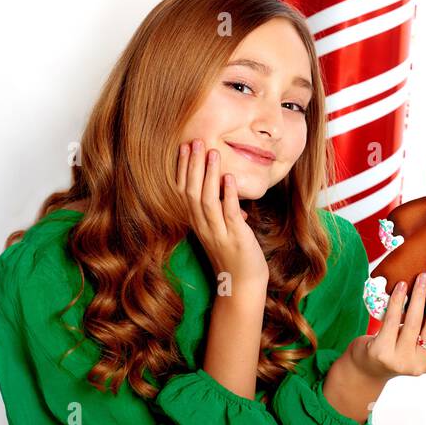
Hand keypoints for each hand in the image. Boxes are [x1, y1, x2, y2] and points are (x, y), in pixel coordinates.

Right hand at [175, 139, 268, 299]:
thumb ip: (220, 209)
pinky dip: (228, 195)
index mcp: (197, 222)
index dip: (182, 169)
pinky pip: (229, 213)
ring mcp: (218, 232)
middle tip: (195, 141)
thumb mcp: (222, 229)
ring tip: (212, 152)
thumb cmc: (234, 254)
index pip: (183, 191)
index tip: (183, 148)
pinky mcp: (235, 237)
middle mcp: (203, 226)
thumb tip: (225, 185)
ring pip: (207, 200)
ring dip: (209, 175)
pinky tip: (229, 178)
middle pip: (191, 192)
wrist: (243, 283)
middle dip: (192, 165)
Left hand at [350, 272, 425, 378]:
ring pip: (413, 322)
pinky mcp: (381, 352)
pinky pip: (392, 320)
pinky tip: (401, 286)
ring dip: (419, 295)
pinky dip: (398, 300)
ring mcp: (399, 360)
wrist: (369, 367)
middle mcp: (418, 365)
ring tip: (422, 278)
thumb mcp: (420, 345)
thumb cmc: (400, 348)